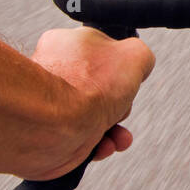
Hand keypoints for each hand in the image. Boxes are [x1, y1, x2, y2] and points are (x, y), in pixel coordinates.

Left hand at [24, 27, 154, 179]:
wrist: (54, 127)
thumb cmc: (85, 88)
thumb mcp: (134, 55)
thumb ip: (141, 55)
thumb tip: (140, 64)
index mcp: (67, 44)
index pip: (102, 53)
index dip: (122, 70)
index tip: (128, 79)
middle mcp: (55, 72)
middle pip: (102, 89)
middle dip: (119, 105)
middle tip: (119, 106)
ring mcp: (51, 103)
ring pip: (94, 116)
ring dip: (114, 129)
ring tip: (118, 135)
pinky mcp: (49, 130)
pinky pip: (81, 137)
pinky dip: (98, 144)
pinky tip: (104, 144)